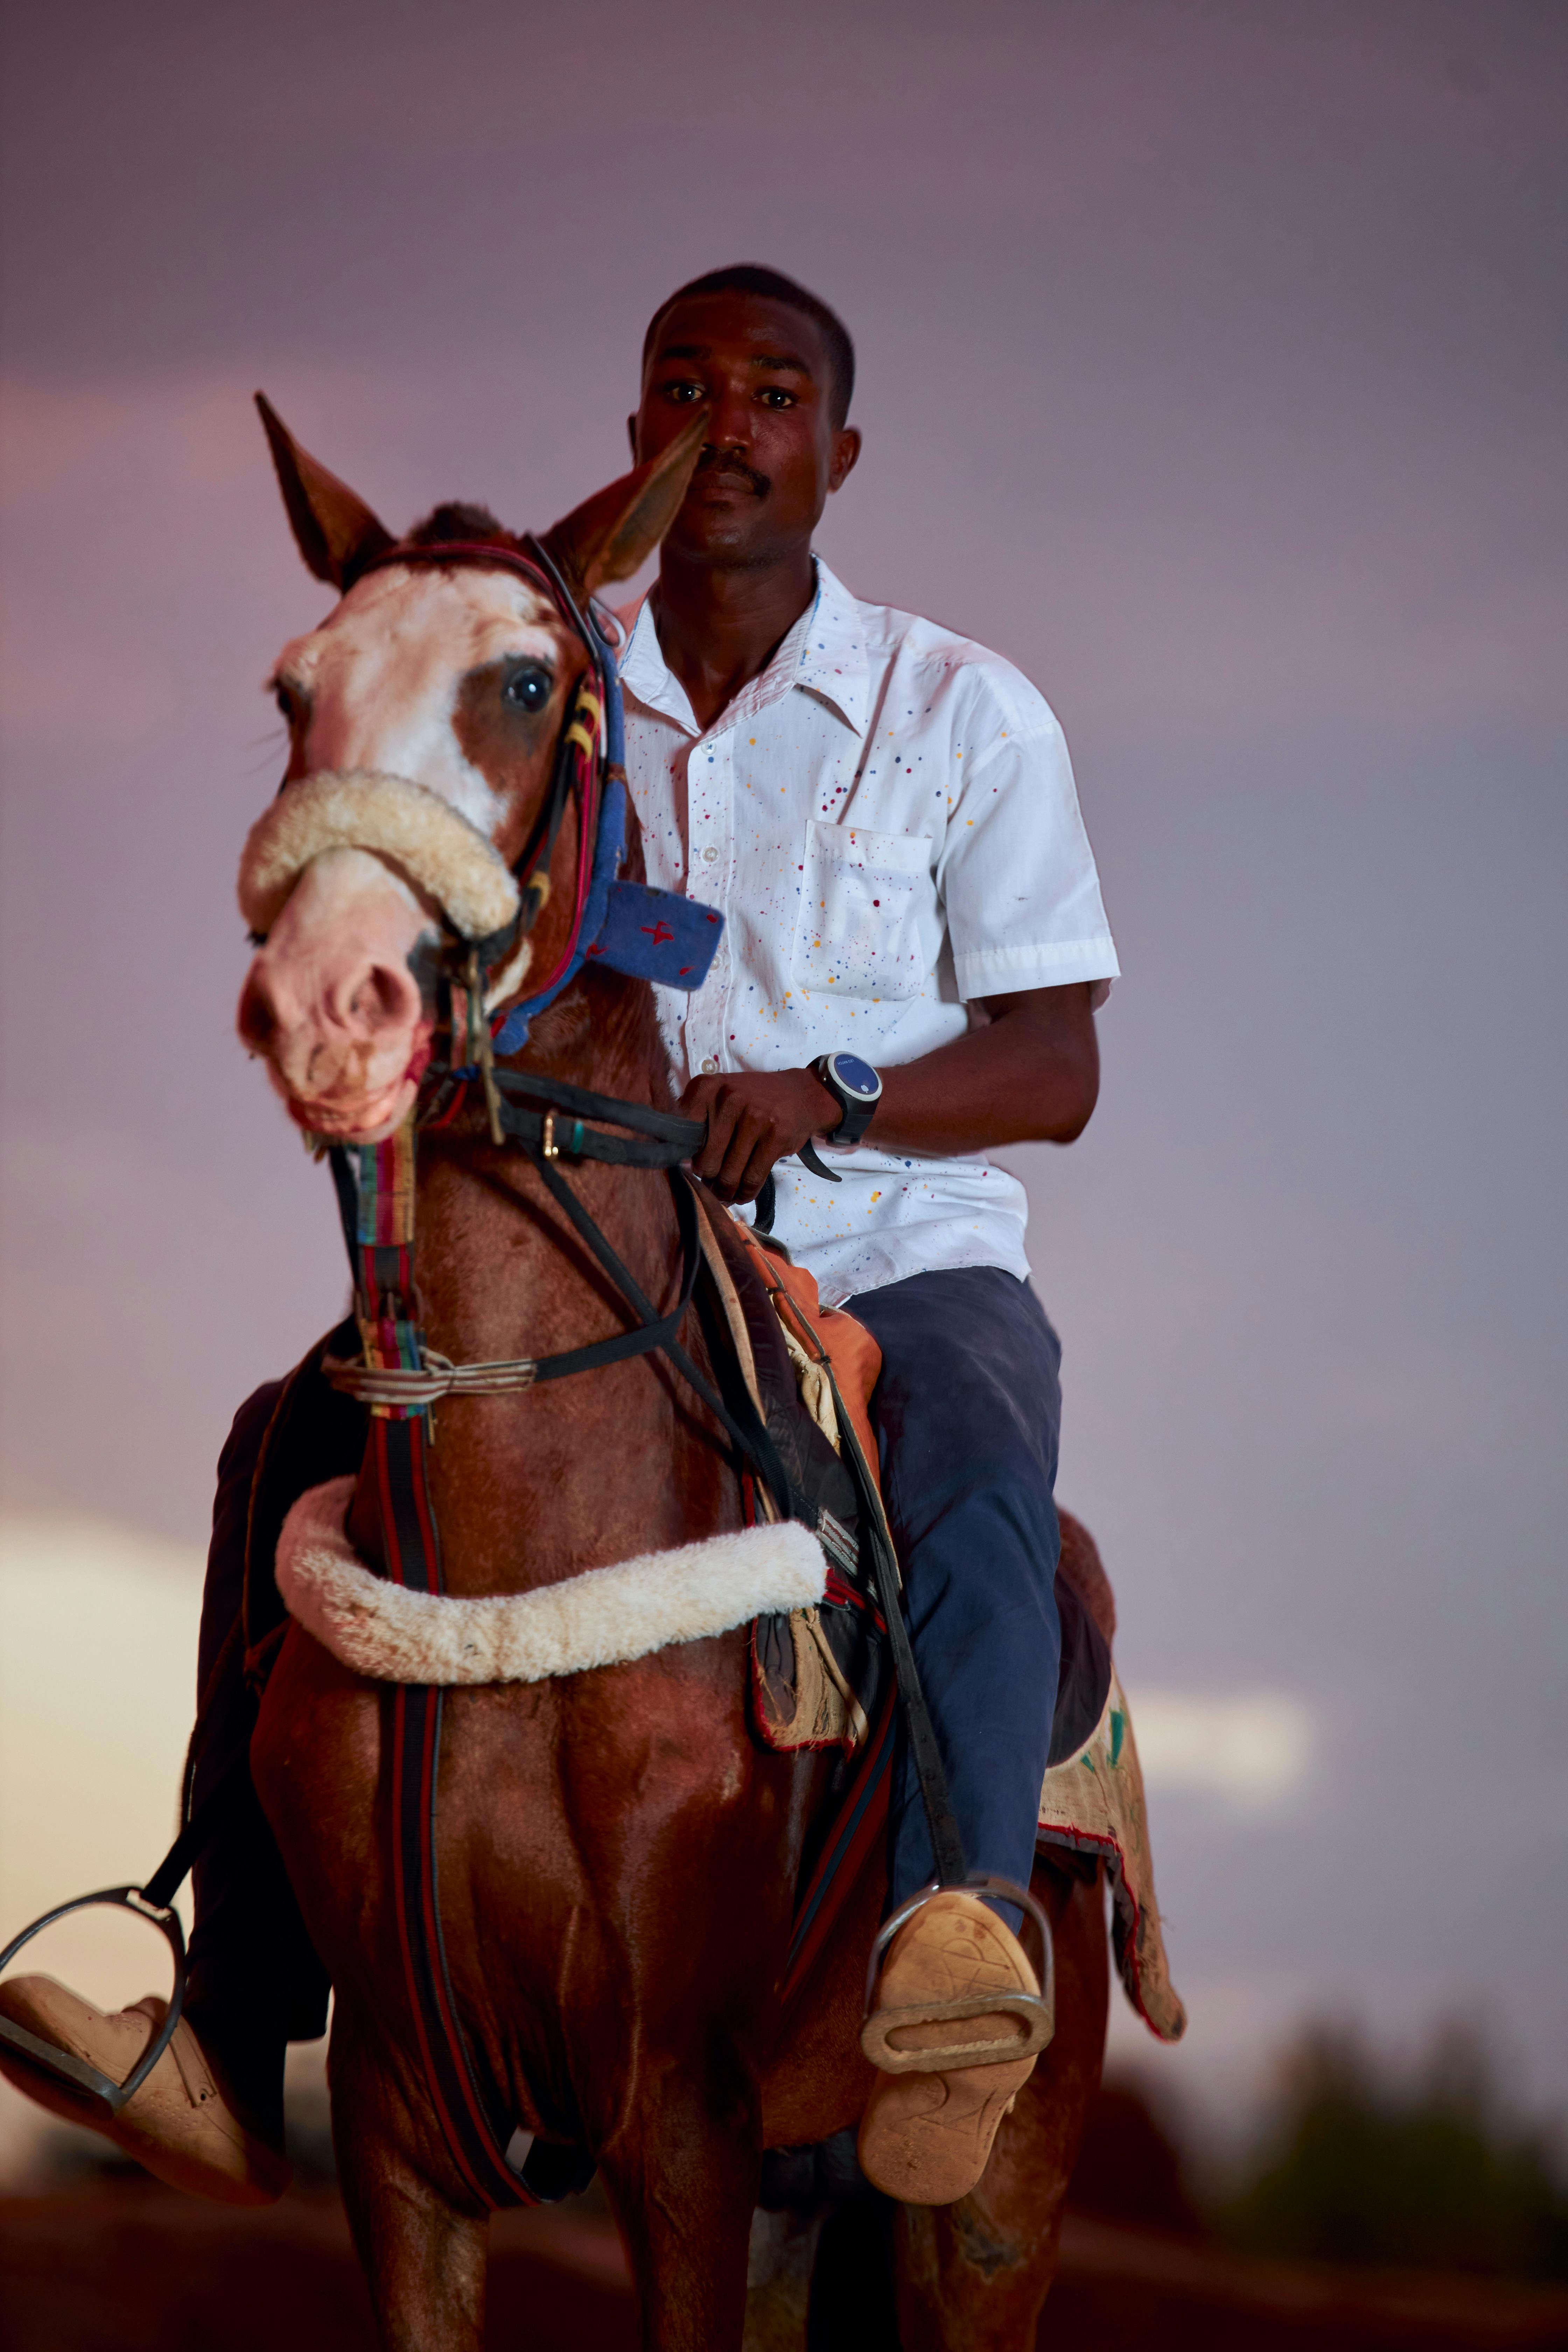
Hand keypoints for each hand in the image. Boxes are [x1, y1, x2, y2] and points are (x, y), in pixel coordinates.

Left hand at [679, 1066, 840, 1203]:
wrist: (802, 1094)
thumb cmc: (753, 1101)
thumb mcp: (722, 1096)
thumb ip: (698, 1120)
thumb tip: (682, 1166)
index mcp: (707, 1087)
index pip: (682, 1133)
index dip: (684, 1157)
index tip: (689, 1168)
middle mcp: (729, 1098)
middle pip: (706, 1160)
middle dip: (707, 1179)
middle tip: (710, 1186)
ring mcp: (755, 1117)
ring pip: (730, 1173)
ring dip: (725, 1192)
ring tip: (724, 1196)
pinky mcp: (775, 1136)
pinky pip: (753, 1177)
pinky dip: (745, 1193)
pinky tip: (741, 1196)